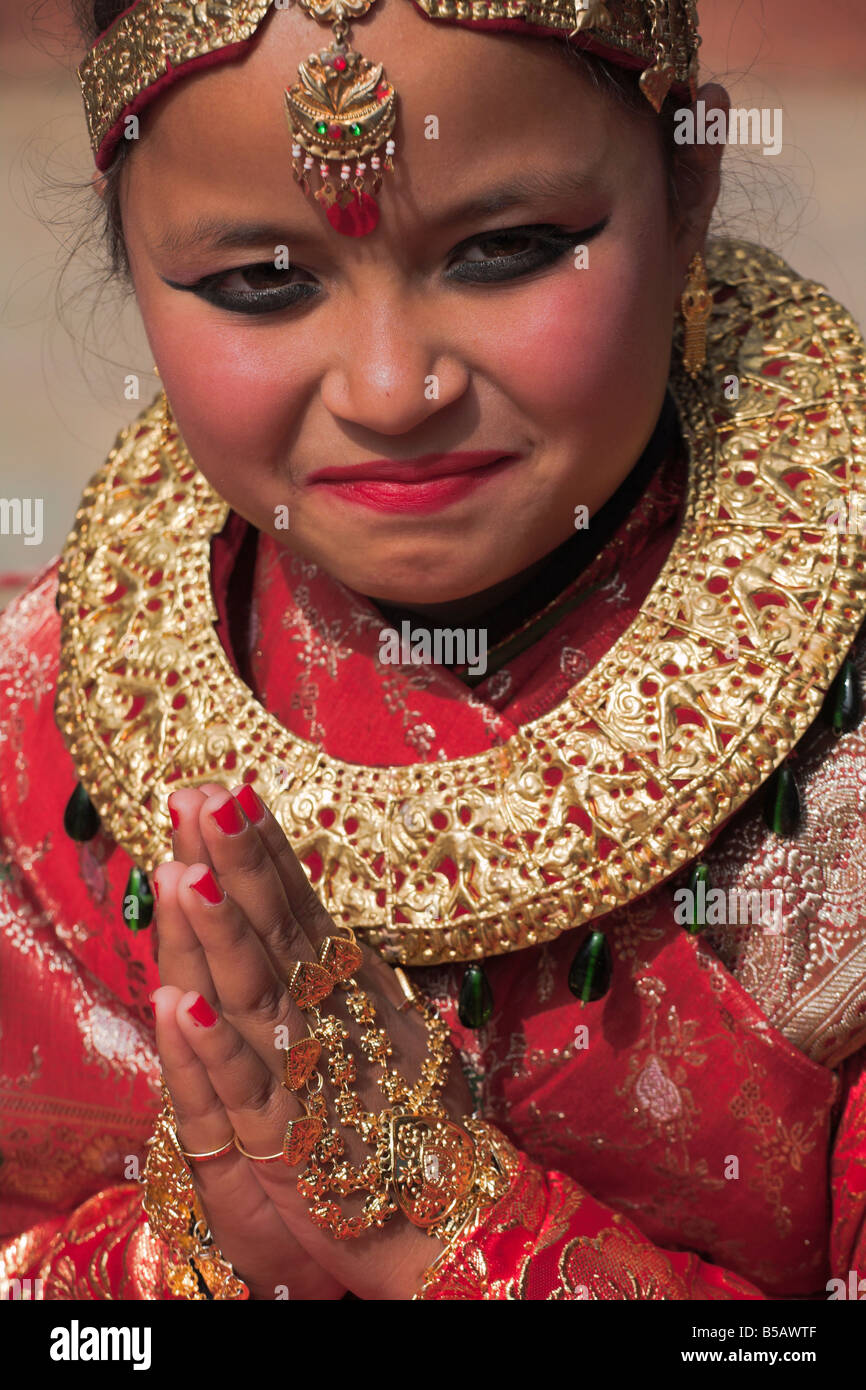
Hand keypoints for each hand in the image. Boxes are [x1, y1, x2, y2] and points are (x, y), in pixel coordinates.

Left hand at [153, 782, 473, 1299]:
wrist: (460, 1218)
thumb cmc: (419, 1118)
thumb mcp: (388, 1026)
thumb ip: (357, 975)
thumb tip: (332, 926)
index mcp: (348, 985)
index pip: (297, 902)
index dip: (262, 845)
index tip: (229, 785)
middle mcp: (331, 1015)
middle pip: (277, 928)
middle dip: (239, 860)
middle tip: (203, 795)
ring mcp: (311, 1072)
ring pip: (259, 994)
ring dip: (223, 935)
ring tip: (188, 876)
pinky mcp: (293, 1141)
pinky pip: (251, 1089)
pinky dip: (219, 1049)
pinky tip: (187, 1006)